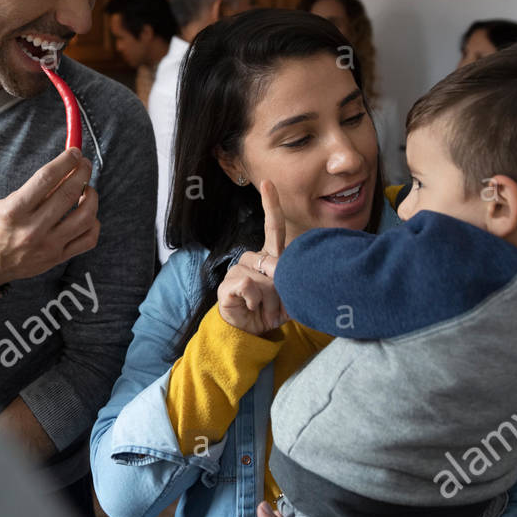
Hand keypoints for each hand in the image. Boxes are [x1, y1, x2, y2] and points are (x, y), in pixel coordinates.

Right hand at [0, 148, 97, 286]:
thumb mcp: (6, 203)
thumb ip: (35, 190)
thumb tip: (64, 170)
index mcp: (14, 211)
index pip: (46, 178)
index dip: (65, 161)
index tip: (74, 152)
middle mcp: (33, 229)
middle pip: (69, 193)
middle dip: (82, 172)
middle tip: (85, 164)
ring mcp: (48, 246)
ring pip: (86, 217)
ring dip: (91, 197)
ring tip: (87, 189)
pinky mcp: (58, 258)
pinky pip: (89, 239)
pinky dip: (94, 223)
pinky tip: (87, 214)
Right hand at [216, 180, 289, 334]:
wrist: (251, 333)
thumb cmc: (271, 311)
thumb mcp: (290, 295)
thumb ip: (290, 278)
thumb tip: (276, 270)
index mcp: (268, 258)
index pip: (272, 228)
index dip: (270, 205)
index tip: (268, 183)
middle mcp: (251, 260)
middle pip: (272, 262)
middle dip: (280, 286)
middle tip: (278, 305)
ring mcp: (237, 271)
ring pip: (261, 277)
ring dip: (269, 299)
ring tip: (264, 309)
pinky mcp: (226, 286)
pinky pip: (246, 285)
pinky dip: (254, 300)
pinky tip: (251, 306)